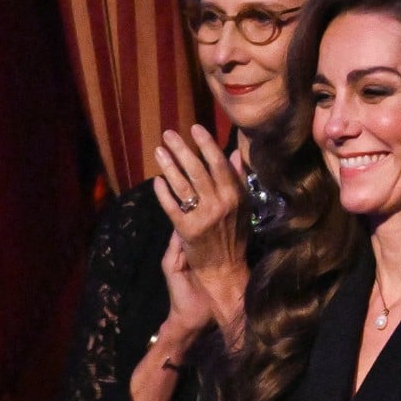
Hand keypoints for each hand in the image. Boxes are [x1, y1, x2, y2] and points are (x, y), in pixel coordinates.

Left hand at [152, 125, 250, 335]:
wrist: (225, 273)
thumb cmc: (234, 238)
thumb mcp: (243, 207)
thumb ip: (238, 180)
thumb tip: (233, 154)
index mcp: (236, 197)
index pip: (220, 164)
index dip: (206, 145)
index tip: (195, 128)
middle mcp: (221, 205)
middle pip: (198, 171)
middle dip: (183, 150)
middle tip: (169, 134)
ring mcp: (203, 218)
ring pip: (183, 186)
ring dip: (169, 166)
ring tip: (159, 151)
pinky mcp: (187, 232)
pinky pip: (172, 207)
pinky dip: (163, 194)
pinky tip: (157, 182)